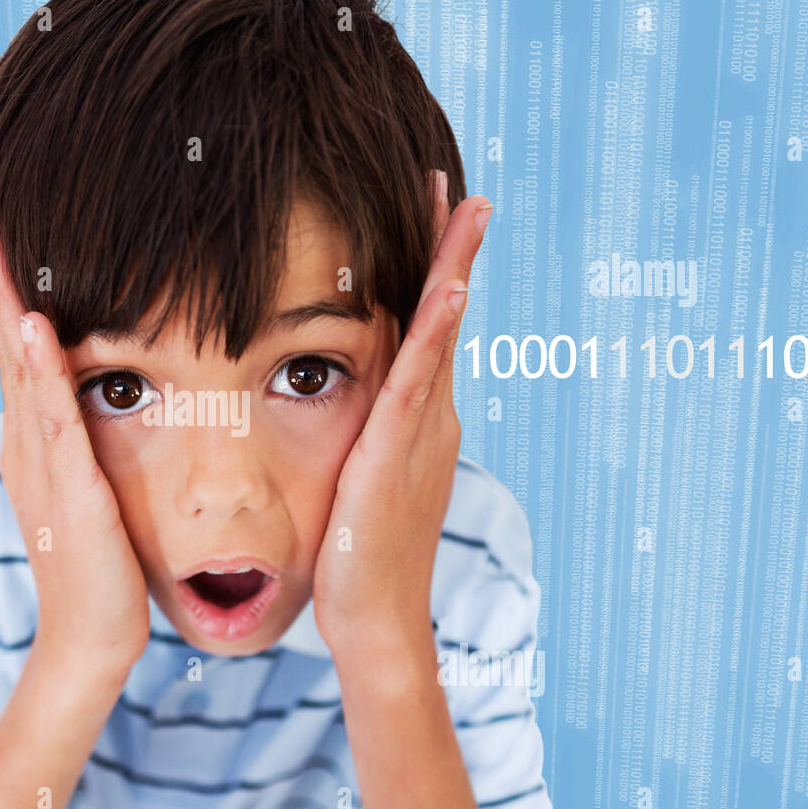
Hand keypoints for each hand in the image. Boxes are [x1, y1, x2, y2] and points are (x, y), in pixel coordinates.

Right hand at [0, 208, 151, 679]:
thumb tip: (91, 398)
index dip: (4, 292)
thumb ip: (80, 440)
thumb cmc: (97, 565)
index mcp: (32, 438)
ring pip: (19, 370)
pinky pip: (54, 421)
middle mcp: (25, 443)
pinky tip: (36, 328)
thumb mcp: (85, 487)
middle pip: (3, 344)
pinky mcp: (67, 491)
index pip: (15, 350)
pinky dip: (42, 372)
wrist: (90, 637)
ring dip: (4, 304)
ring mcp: (39, 466)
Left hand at [312, 174, 489, 669]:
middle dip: (453, 252)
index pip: (427, 332)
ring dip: (452, 270)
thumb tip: (342, 412)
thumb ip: (361, 440)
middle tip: (462, 190)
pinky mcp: (400, 453)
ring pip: (439, 336)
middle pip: (443, 319)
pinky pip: (418, 382)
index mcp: (416, 421)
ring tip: (465, 210)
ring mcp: (423, 433)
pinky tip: (445, 289)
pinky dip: (435, 333)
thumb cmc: (359, 555)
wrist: (375, 618)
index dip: (435, 275)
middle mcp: (430, 417)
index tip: (436, 219)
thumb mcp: (361, 480)